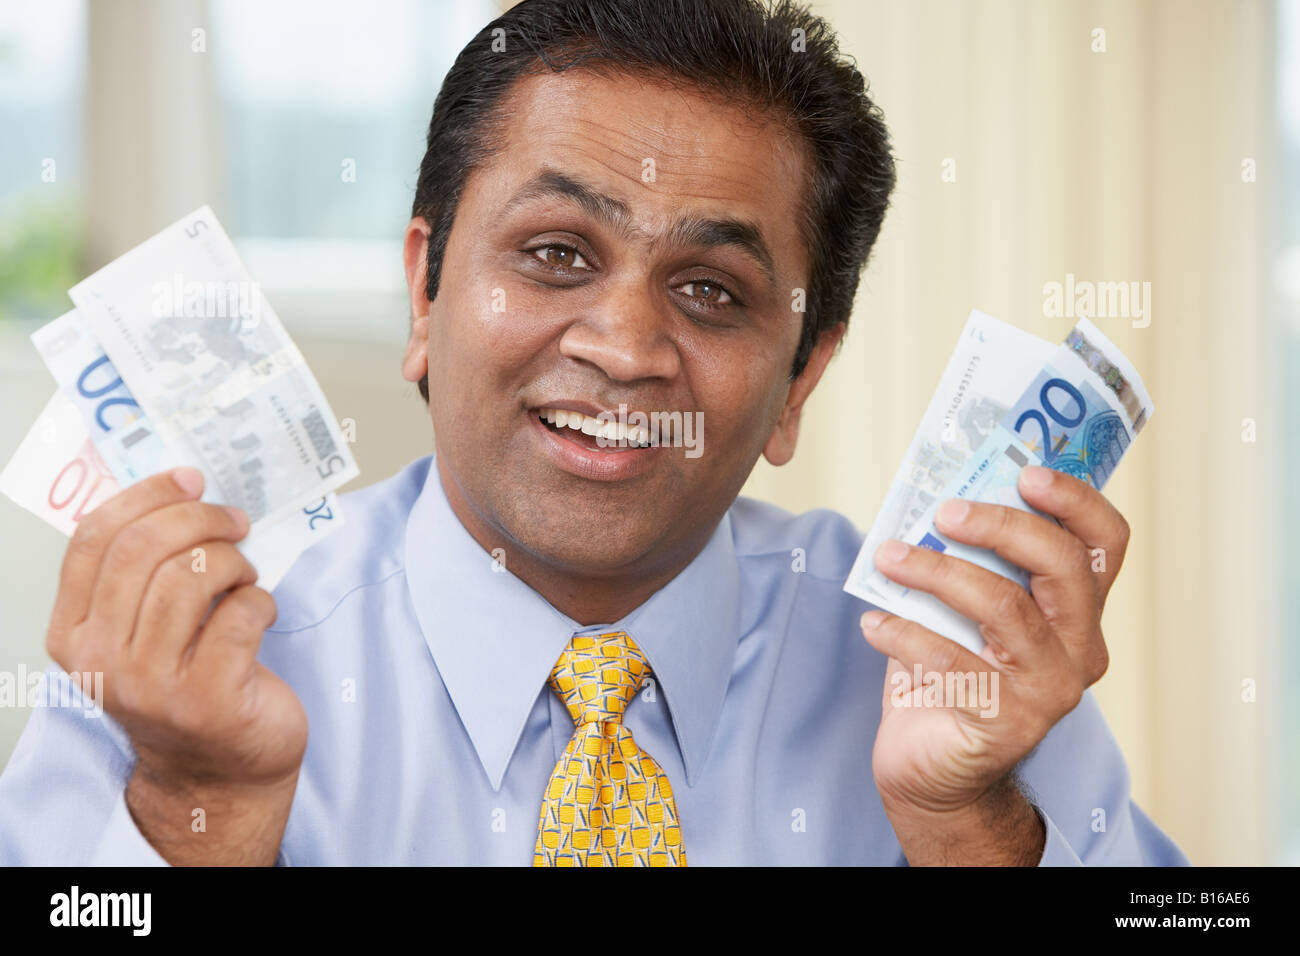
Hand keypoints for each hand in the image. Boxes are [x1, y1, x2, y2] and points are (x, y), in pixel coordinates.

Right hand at [45, 468, 307, 864]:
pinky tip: (261, 612)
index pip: (95, 539)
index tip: (189, 478)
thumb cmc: (187, 684)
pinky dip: (261, 600)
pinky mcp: (209, 699)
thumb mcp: (143, 628)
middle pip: (143, 549)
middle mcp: (103, 660)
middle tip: (234, 520)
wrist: (219, 768)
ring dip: (232, 561)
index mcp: (74, 633)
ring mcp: (153, 684)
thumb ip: (144, 571)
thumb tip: (182, 488)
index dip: (146, 495)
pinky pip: (241, 616)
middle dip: (199, 518)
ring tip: (244, 576)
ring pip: (191, 577)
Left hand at [861, 465, 1128, 864]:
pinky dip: (906, 633)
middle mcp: (1079, 648)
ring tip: (889, 557)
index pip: (1104, 543)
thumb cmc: (950, 673)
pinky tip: (873, 622)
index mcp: (1078, 609)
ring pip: (1006, 609)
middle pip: (1063, 567)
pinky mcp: (1007, 723)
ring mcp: (1049, 689)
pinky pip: (954, 661)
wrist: (934, 768)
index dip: (1075, 501)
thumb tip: (934, 498)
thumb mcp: (963, 608)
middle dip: (1002, 526)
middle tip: (944, 510)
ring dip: (939, 572)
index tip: (1027, 472)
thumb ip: (967, 560)